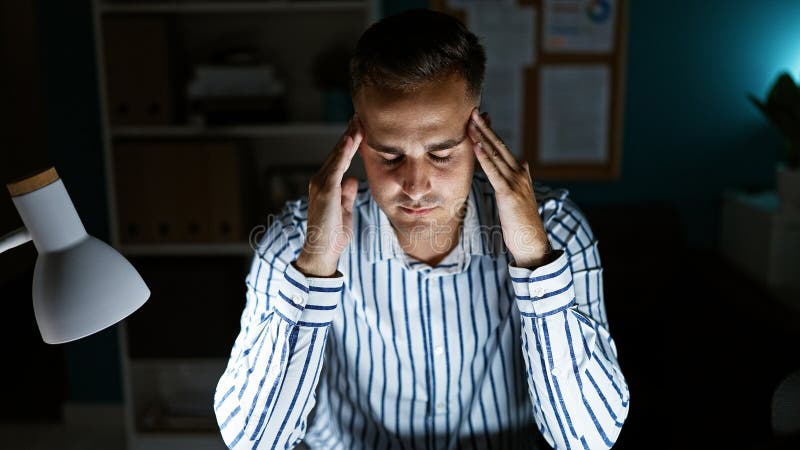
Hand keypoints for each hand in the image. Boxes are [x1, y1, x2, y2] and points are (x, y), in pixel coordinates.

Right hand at [294, 115, 362, 276]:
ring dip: (348, 138)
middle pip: (338, 152)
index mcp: (326, 185)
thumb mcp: (344, 210)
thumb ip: (347, 194)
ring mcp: (320, 185)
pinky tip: (352, 139)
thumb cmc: (332, 235)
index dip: (350, 142)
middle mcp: (320, 181)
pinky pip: (336, 167)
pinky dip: (344, 152)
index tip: (361, 127)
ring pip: (337, 156)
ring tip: (359, 121)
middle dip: (350, 134)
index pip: (340, 158)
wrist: (322, 253)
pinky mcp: (325, 191)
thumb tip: (352, 180)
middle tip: (361, 115)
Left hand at [467, 109, 551, 267]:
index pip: (503, 149)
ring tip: (471, 122)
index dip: (491, 133)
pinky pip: (494, 172)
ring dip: (482, 137)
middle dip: (485, 128)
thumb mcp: (521, 196)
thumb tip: (523, 163)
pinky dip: (485, 158)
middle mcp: (519, 174)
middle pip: (500, 146)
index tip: (480, 119)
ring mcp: (515, 183)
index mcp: (520, 174)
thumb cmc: (523, 223)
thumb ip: (521, 179)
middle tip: (473, 111)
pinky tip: (477, 146)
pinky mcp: (508, 194)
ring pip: (496, 155)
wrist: (532, 244)